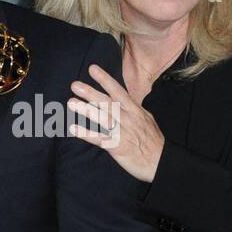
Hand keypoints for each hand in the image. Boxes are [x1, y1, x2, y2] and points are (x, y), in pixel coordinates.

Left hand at [67, 64, 164, 182]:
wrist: (161, 162)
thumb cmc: (153, 140)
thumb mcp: (146, 118)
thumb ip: (132, 107)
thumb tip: (122, 97)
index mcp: (135, 110)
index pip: (118, 91)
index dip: (105, 79)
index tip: (92, 69)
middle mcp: (128, 119)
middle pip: (108, 103)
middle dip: (91, 93)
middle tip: (75, 85)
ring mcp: (122, 132)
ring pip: (103, 118)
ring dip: (86, 110)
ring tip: (71, 102)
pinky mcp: (117, 147)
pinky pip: (99, 139)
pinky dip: (86, 134)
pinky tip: (74, 129)